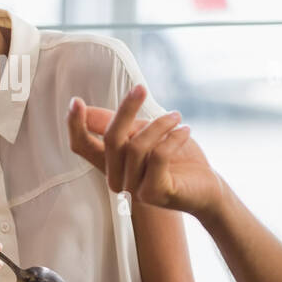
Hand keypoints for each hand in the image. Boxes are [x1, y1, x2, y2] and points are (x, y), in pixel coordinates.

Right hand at [66, 84, 223, 217]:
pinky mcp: (154, 193)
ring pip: (136, 146)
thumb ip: (118, 124)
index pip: (82, 146)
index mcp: (110, 164)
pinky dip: (173, 138)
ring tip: (176, 116)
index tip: (76, 102)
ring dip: (160, 124)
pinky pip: (158, 156)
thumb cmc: (176, 159)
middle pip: (111, 138)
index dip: (75, 125)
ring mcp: (134, 190)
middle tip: (141, 88)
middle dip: (126, 109)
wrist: (207, 187)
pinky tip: (185, 131)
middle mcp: (117, 180)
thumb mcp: (144, 134)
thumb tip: (86, 109)